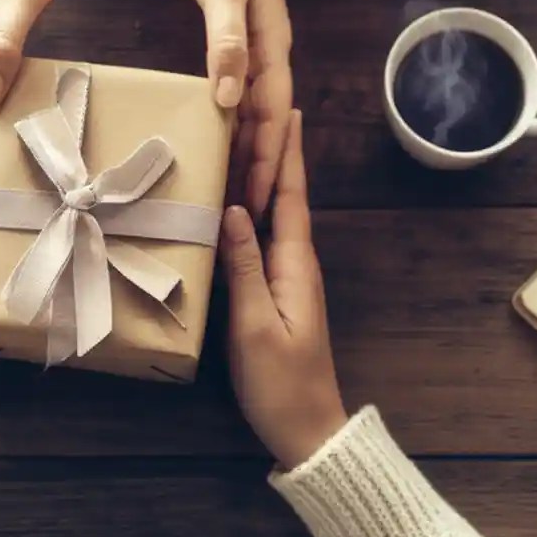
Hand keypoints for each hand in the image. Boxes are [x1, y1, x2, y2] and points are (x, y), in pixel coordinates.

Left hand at [185, 0, 293, 215]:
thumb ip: (228, 42)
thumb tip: (229, 99)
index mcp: (272, 48)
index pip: (271, 118)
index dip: (264, 162)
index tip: (253, 202)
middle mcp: (268, 56)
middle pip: (265, 126)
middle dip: (256, 171)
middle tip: (239, 217)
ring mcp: (255, 52)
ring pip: (253, 116)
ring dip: (243, 154)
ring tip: (227, 194)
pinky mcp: (238, 46)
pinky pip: (237, 98)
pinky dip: (229, 126)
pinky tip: (214, 144)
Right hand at [221, 111, 347, 469]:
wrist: (306, 430)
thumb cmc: (281, 382)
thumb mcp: (257, 325)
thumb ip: (245, 267)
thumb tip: (231, 209)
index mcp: (294, 263)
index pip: (289, 195)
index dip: (286, 152)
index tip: (285, 107)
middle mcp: (292, 262)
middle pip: (281, 196)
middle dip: (273, 152)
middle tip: (260, 106)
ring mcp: (283, 278)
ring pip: (270, 214)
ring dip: (261, 176)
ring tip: (245, 138)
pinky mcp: (271, 294)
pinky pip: (259, 239)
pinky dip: (248, 211)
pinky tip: (231, 202)